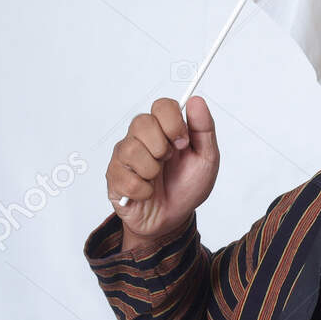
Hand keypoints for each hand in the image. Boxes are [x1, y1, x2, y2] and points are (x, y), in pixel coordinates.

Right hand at [106, 97, 219, 243]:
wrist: (174, 218)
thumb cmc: (187, 186)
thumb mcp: (207, 160)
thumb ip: (204, 130)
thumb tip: (197, 101)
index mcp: (163, 129)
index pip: (161, 105)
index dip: (172, 122)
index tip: (183, 142)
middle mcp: (140, 137)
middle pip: (141, 122)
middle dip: (162, 147)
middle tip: (168, 161)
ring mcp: (124, 156)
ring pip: (132, 150)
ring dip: (152, 170)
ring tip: (157, 178)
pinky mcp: (114, 177)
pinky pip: (126, 178)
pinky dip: (144, 191)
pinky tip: (148, 192)